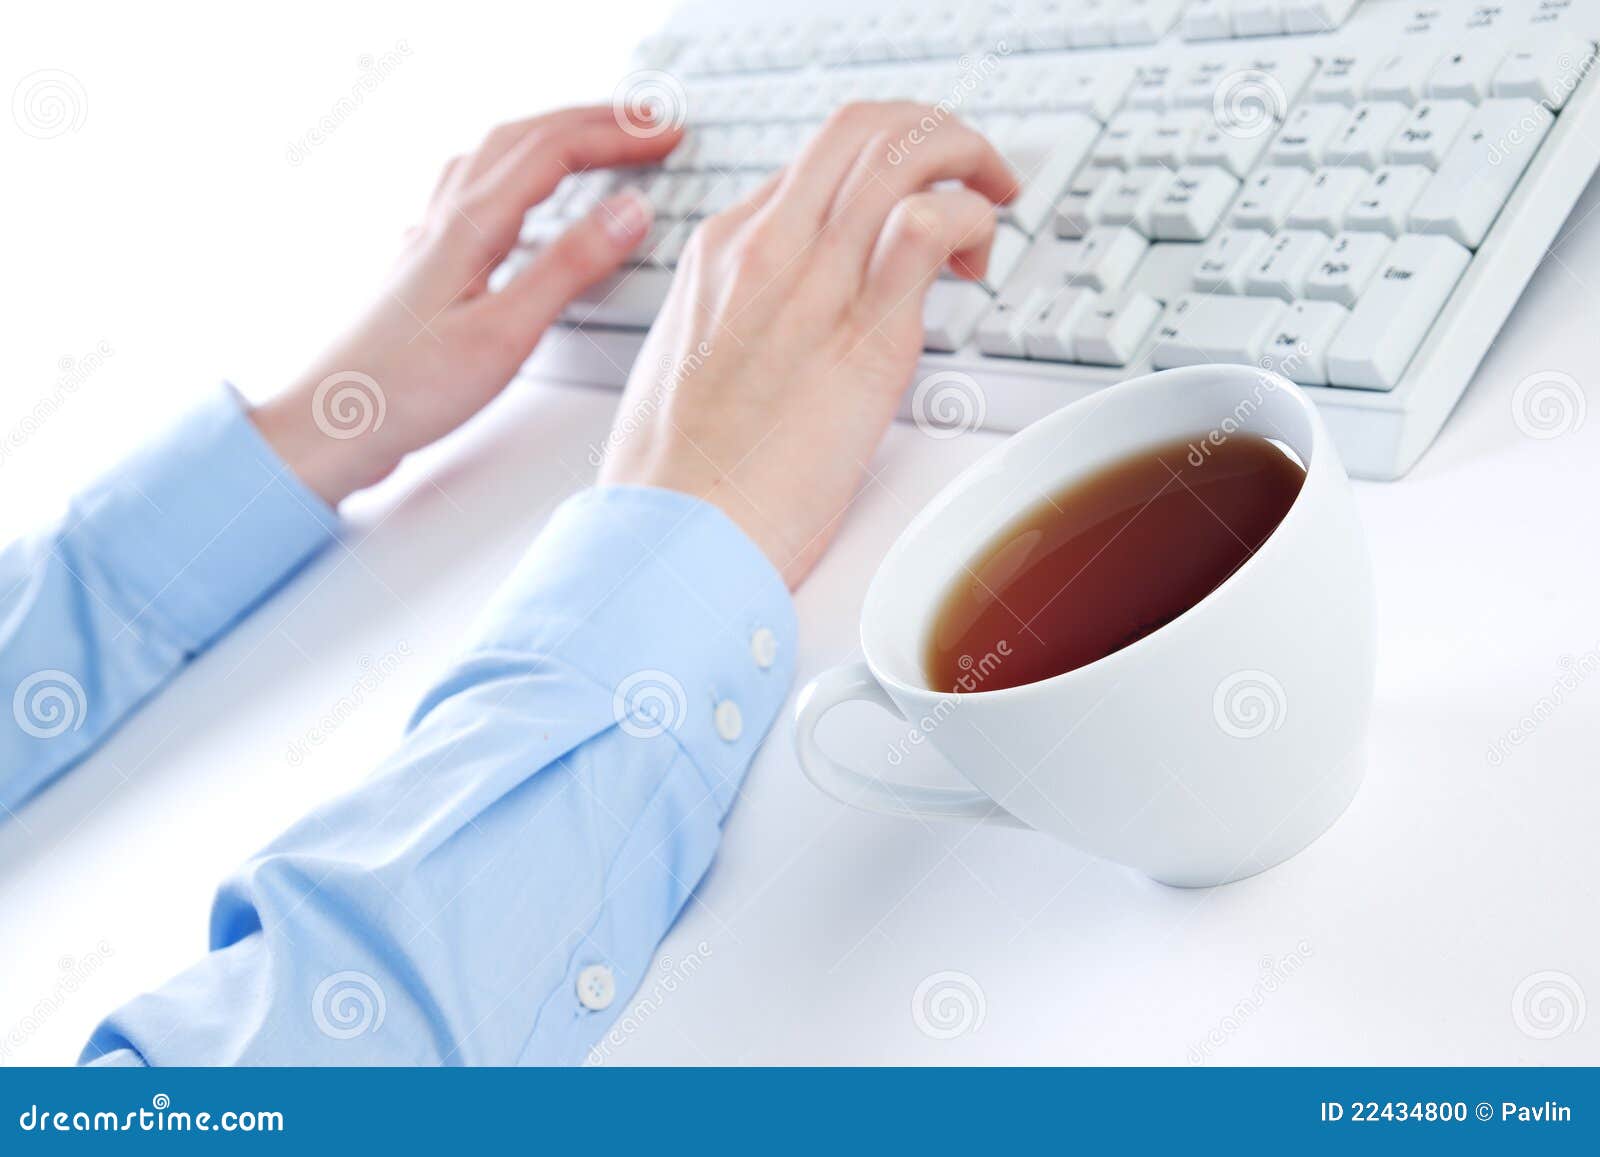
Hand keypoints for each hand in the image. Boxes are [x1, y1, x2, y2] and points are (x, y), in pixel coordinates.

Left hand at [252, 106, 680, 504]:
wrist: (332, 425)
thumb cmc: (407, 390)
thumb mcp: (505, 334)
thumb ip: (569, 268)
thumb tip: (628, 210)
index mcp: (469, 227)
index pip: (554, 152)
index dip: (616, 136)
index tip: (666, 136)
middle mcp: (445, 219)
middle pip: (524, 137)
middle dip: (591, 121)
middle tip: (646, 124)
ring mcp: (429, 237)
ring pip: (494, 155)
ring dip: (551, 134)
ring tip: (592, 138)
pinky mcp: (423, 264)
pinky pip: (470, 186)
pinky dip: (510, 167)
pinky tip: (511, 191)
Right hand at [598, 102, 1016, 586]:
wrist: (675, 535)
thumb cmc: (679, 475)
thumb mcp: (688, 361)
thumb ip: (738, 315)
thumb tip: (782, 315)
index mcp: (721, 251)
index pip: (816, 161)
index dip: (881, 166)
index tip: (910, 200)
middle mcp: (766, 247)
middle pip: (863, 127)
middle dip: (937, 131)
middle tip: (972, 173)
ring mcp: (814, 282)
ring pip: (904, 151)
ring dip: (968, 162)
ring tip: (989, 210)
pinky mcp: (863, 336)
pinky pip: (929, 224)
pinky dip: (969, 219)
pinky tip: (974, 263)